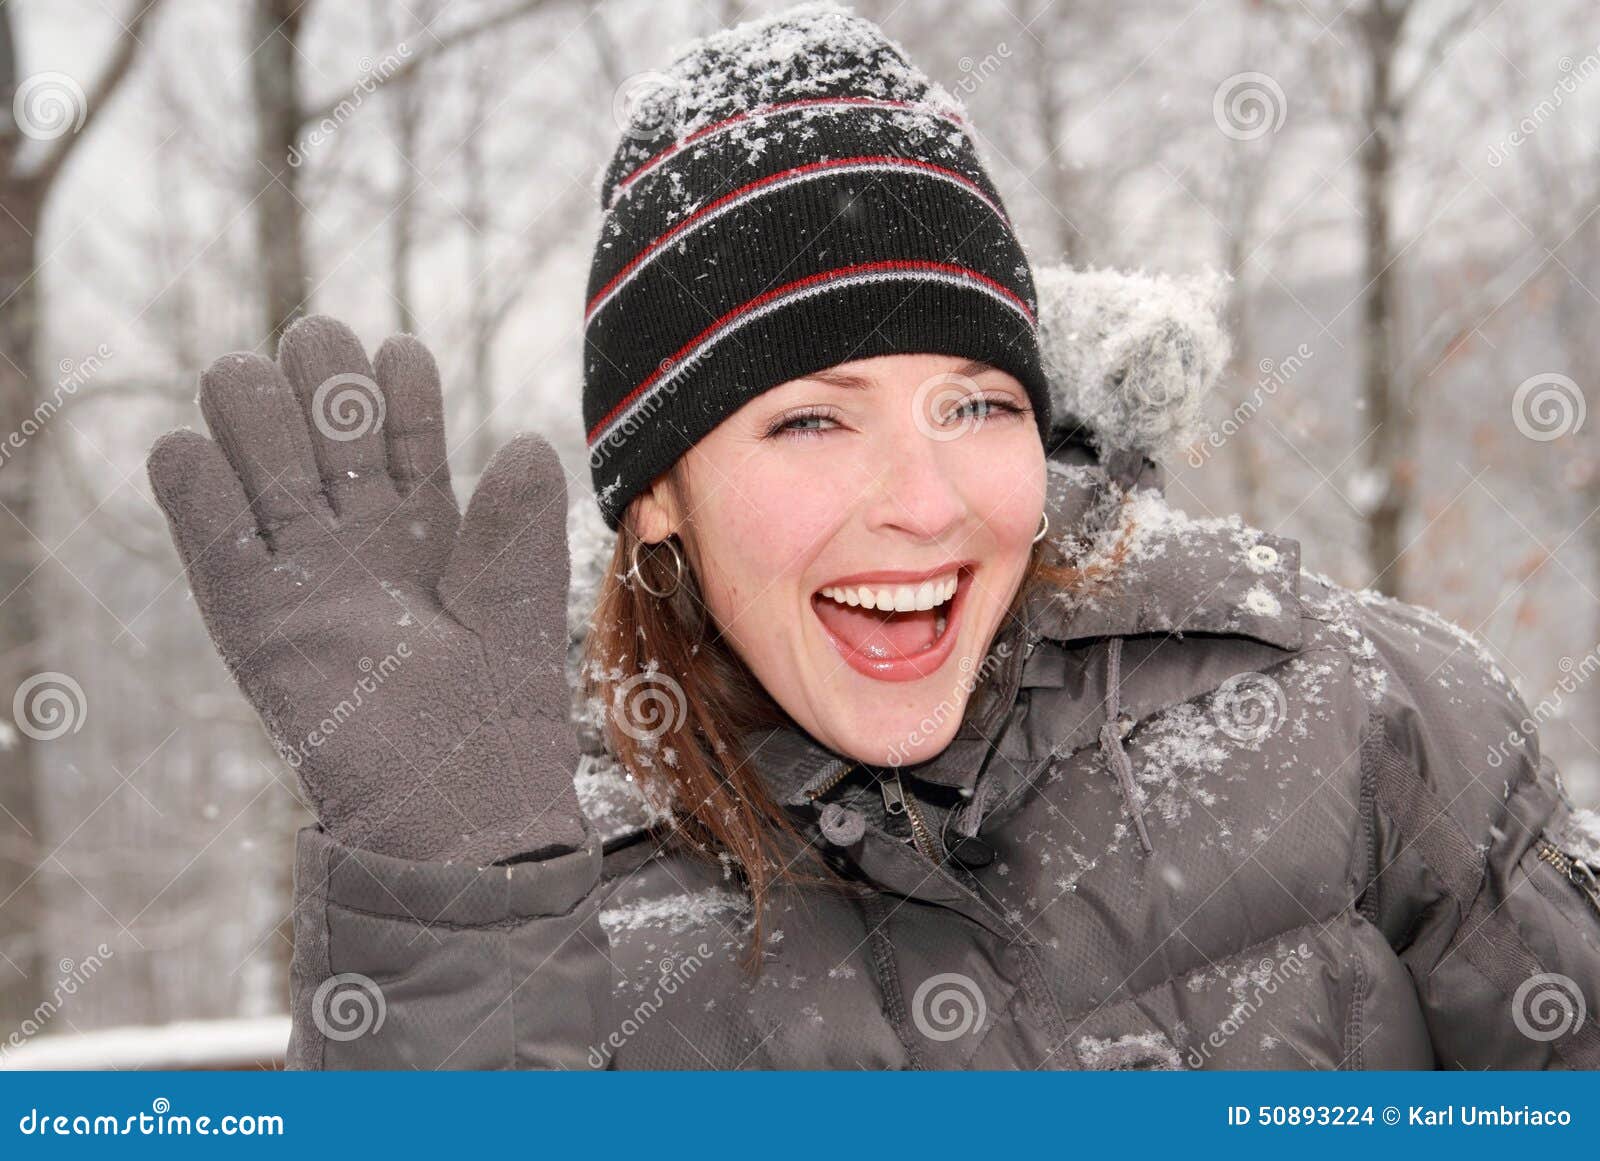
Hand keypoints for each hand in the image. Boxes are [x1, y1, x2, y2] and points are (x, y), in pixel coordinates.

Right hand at [147, 316, 586, 864]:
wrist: (453, 808)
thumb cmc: (499, 718)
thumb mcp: (520, 610)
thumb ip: (518, 528)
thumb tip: (523, 443)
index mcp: (431, 531)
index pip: (405, 438)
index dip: (399, 392)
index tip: (399, 353)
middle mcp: (362, 543)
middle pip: (326, 439)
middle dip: (318, 386)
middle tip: (318, 343)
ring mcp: (304, 576)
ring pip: (265, 474)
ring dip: (253, 419)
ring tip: (249, 374)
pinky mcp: (253, 621)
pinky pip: (212, 546)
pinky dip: (193, 497)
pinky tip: (186, 448)